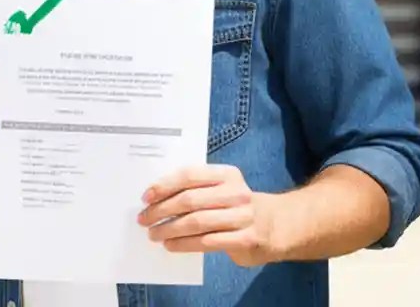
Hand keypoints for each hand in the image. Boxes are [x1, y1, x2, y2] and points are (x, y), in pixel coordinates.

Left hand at [137, 164, 276, 266]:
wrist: (276, 225)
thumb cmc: (236, 204)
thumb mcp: (222, 188)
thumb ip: (196, 187)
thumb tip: (155, 197)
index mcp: (226, 175)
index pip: (189, 175)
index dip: (164, 186)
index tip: (146, 197)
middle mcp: (236, 193)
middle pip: (190, 200)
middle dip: (161, 210)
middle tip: (143, 219)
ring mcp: (242, 217)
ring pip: (196, 222)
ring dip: (169, 229)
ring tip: (154, 234)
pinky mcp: (245, 239)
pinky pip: (207, 242)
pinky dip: (184, 244)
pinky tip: (171, 245)